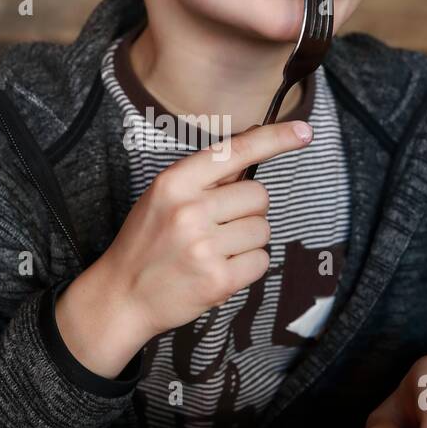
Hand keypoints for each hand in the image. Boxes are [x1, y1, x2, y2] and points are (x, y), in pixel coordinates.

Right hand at [54, 119, 312, 376]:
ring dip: (247, 241)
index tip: (303, 131)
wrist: (122, 296)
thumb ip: (205, 179)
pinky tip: (220, 270)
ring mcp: (204, 246)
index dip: (275, 139)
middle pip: (258, 196)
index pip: (235, 151)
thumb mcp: (163, 198)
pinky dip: (247, 267)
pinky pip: (261, 262)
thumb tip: (251, 156)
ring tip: (215, 251)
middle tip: (219, 227)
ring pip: (263, 230)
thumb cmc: (146, 244)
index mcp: (174, 182)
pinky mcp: (218, 279)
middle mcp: (190, 210)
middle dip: (248, 211)